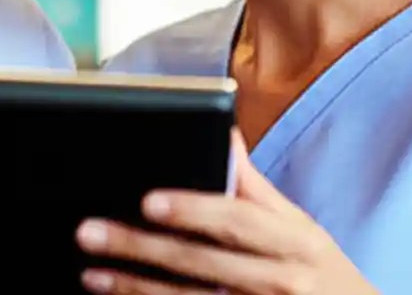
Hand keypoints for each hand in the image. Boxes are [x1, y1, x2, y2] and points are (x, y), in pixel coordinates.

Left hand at [75, 131, 374, 294]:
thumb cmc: (321, 275)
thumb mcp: (301, 230)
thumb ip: (256, 188)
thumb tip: (225, 132)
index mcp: (294, 242)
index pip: (237, 221)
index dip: (192, 210)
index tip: (147, 201)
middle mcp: (281, 281)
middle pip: (202, 264)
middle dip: (141, 248)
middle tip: (90, 232)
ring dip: (135, 288)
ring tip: (93, 274)